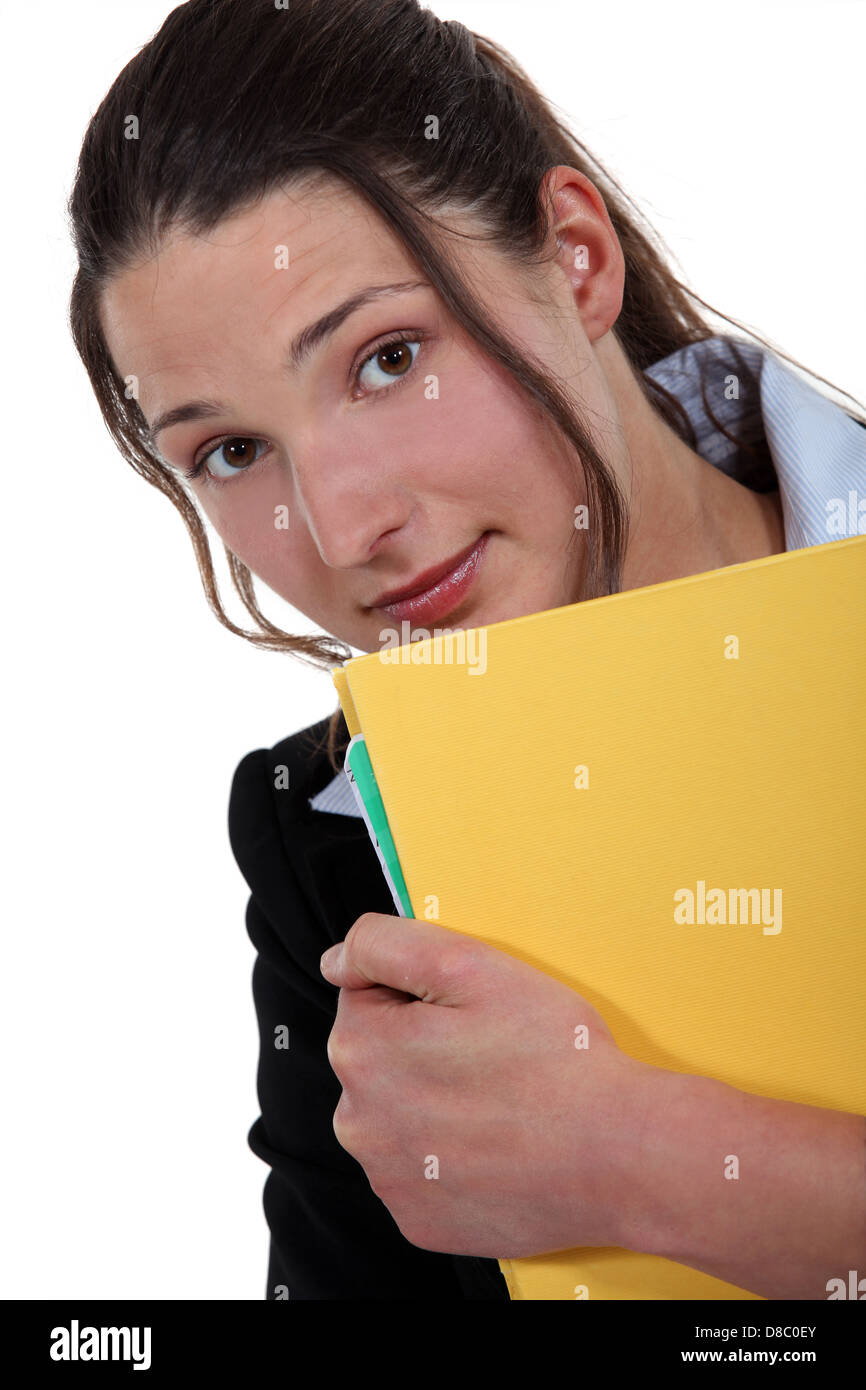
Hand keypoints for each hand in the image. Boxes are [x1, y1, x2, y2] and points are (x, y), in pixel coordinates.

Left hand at [319, 911, 658, 1258]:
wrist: (619, 1155)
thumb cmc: (554, 1058)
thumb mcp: (470, 964)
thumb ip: (384, 945)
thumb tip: (336, 961)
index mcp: (361, 1051)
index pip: (367, 997)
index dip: (422, 995)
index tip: (469, 1012)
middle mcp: (358, 1123)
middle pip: (379, 1059)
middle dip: (423, 1048)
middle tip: (493, 1053)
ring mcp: (389, 1179)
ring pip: (399, 1116)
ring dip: (436, 1102)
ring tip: (502, 1100)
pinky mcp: (420, 1221)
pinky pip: (422, 1171)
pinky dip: (452, 1156)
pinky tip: (498, 1145)